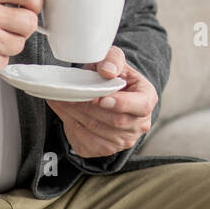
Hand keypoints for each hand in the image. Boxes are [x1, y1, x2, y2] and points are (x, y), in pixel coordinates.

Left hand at [47, 45, 156, 159]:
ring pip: (99, 131)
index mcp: (147, 99)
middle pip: (115, 120)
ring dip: (77, 115)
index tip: (102, 99)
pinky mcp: (106, 149)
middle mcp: (140, 123)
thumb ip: (113, 60)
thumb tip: (107, 71)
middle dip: (90, 107)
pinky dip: (73, 126)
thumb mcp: (114, 59)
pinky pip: (88, 142)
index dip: (121, 104)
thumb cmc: (112, 75)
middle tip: (69, 95)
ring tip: (62, 100)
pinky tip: (64, 112)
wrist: (104, 93)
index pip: (140, 106)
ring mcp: (124, 140)